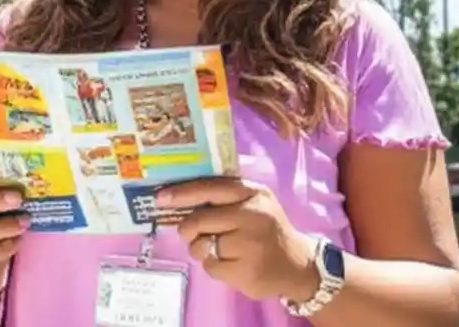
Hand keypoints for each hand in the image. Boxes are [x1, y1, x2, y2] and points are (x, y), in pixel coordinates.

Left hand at [162, 178, 319, 301]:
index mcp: (253, 193)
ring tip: (219, 249)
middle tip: (190, 234)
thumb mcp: (255, 203)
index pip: (211, 188)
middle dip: (188, 229)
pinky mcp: (245, 270)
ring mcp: (250, 244)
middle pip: (199, 220)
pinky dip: (214, 266)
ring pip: (201, 245)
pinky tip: (230, 264)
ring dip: (202, 249)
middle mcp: (253, 214)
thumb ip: (225, 198)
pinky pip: (210, 266)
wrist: (297, 264)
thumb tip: (179, 197)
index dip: (183, 193)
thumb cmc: (266, 230)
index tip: (161, 198)